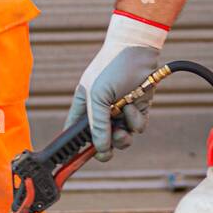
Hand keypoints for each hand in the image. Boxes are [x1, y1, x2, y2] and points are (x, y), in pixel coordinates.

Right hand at [66, 11, 167, 160]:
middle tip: (107, 152)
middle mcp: (102, 113)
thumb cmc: (110, 69)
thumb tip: (101, 149)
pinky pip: (137, 128)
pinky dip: (136, 121)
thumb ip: (98, 125)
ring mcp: (120, 113)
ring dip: (123, 136)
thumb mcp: (97, 97)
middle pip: (100, 142)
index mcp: (85, 108)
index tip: (74, 161)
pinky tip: (133, 105)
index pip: (75, 133)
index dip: (75, 148)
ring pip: (121, 139)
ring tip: (123, 125)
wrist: (138, 51)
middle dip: (105, 148)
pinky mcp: (137, 111)